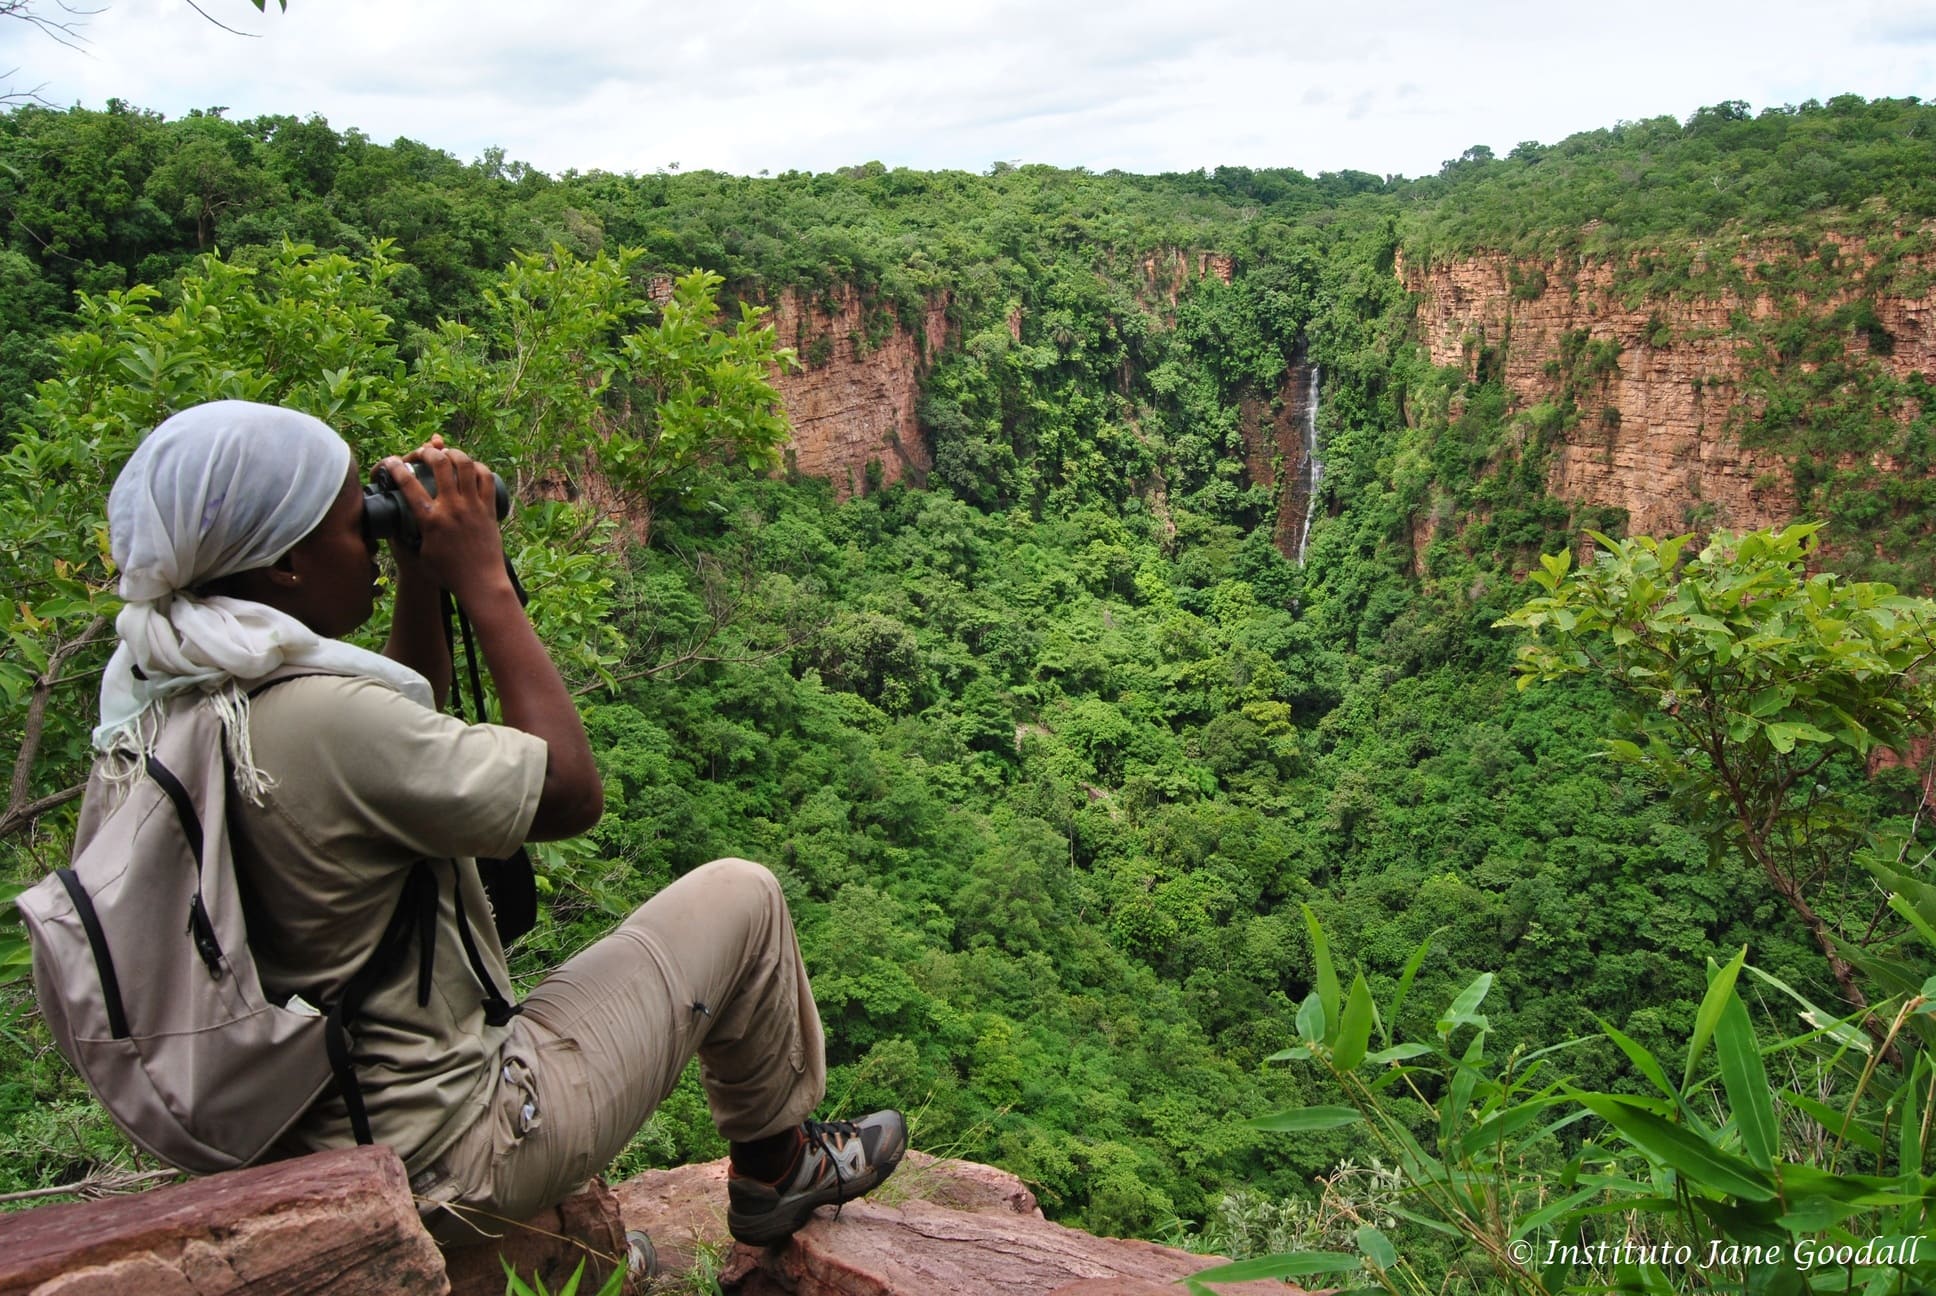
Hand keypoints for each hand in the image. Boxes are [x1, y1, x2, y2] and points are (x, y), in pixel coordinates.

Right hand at [379, 436, 513, 606]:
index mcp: (430, 520)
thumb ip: (409, 537)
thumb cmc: (448, 575)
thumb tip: (399, 525)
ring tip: (446, 453)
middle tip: (422, 453)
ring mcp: (473, 506)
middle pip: (439, 464)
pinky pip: (486, 478)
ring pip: (465, 465)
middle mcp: (452, 508)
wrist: (481, 583)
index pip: (408, 484)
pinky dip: (477, 467)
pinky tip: (471, 467)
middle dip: (427, 452)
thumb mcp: (420, 555)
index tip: (390, 461)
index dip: (395, 467)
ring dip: (454, 453)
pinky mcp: (489, 509)